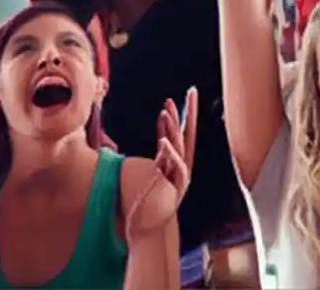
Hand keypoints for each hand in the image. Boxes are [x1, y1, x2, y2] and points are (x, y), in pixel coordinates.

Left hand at [125, 88, 197, 239]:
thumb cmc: (142, 200)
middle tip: (192, 92)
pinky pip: (177, 166)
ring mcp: (181, 175)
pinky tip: (163, 141)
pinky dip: (171, 153)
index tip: (182, 95)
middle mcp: (182, 165)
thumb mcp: (143, 173)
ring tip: (165, 112)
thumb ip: (140, 157)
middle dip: (190, 112)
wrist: (148, 226)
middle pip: (188, 134)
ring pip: (180, 146)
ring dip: (173, 129)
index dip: (182, 114)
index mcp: (175, 160)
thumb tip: (127, 142)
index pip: (180, 132)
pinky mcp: (178, 185)